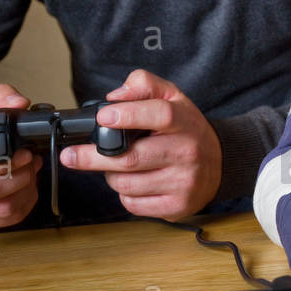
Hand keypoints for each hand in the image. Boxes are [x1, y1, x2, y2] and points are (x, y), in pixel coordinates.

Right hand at [0, 83, 43, 227]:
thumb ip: (2, 96)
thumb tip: (20, 102)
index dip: (2, 165)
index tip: (24, 154)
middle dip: (20, 178)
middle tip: (33, 163)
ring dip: (23, 193)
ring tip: (31, 175)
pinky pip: (0, 221)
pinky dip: (21, 207)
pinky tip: (26, 190)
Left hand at [58, 69, 221, 220]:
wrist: (219, 164)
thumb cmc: (186, 129)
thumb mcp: (172, 97)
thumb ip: (144, 85)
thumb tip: (114, 97)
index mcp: (184, 121)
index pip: (159, 114)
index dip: (128, 114)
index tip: (102, 116)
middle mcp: (187, 152)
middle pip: (131, 158)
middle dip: (93, 158)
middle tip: (70, 156)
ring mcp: (183, 182)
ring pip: (126, 184)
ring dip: (110, 176)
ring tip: (116, 166)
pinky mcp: (176, 206)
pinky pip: (133, 204)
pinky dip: (124, 194)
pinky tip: (133, 182)